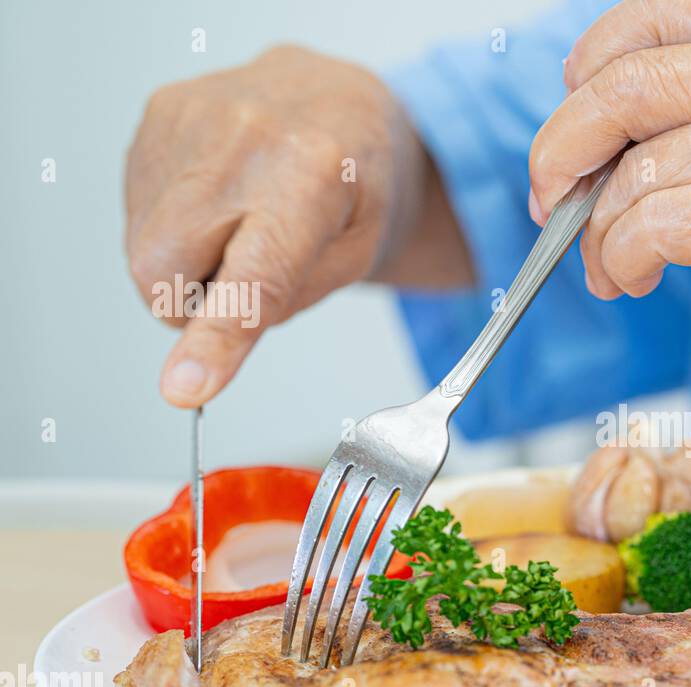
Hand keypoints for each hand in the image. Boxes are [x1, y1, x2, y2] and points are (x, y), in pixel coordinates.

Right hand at [125, 46, 463, 406]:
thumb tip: (205, 358)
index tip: (185, 387)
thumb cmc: (358, 182)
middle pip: (166, 270)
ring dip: (187, 263)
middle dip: (197, 301)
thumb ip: (286, 300)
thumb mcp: (356, 254)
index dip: (218, 336)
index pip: (255, 274)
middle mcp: (245, 135)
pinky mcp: (158, 113)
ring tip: (243, 223)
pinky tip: (220, 199)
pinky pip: (137, 211)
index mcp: (313, 173)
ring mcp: (192, 117)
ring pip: (144, 249)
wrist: (342, 99)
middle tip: (252, 272)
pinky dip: (175, 227)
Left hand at [529, 0, 690, 418]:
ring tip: (608, 267)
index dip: (587, 69)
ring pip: (636, 173)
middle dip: (561, 151)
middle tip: (549, 202)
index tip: (570, 123)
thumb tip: (598, 137)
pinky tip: (632, 278)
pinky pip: (656, 225)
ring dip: (599, 232)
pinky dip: (624, 258)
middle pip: (627, 88)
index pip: (653, 18)